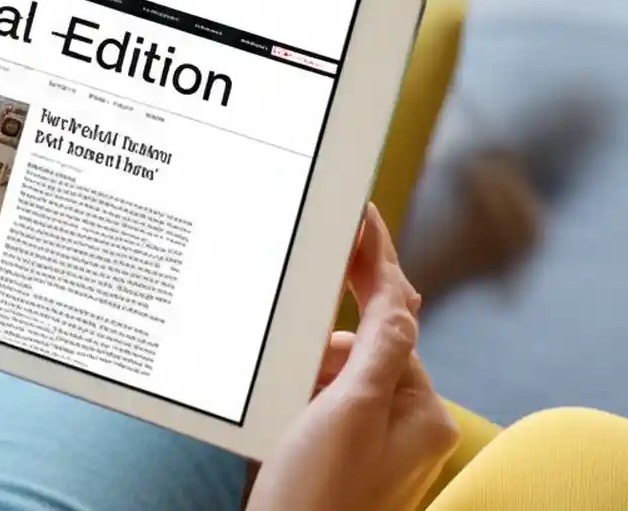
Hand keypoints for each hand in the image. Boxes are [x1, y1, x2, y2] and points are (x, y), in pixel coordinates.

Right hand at [247, 204, 458, 510]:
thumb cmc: (317, 495)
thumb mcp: (347, 412)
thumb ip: (378, 349)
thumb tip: (399, 297)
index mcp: (419, 409)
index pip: (396, 318)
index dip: (377, 265)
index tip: (361, 218)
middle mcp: (406, 424)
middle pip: (367, 345)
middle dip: (326, 341)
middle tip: (295, 348)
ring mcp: (377, 442)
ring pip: (342, 374)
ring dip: (310, 372)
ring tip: (284, 403)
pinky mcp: (347, 456)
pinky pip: (328, 403)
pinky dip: (304, 397)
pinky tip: (282, 411)